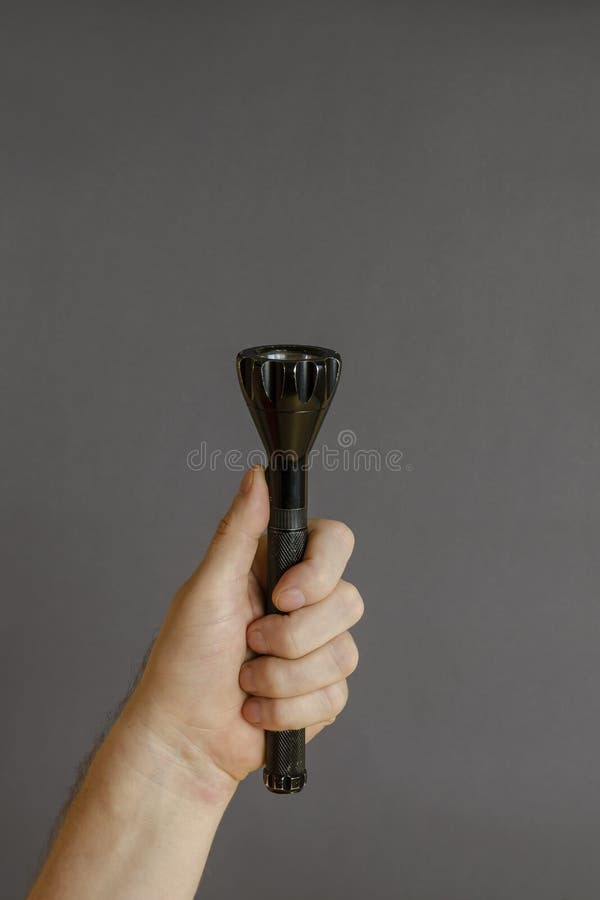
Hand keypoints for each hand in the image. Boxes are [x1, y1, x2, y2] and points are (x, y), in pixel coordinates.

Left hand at [129, 465, 363, 791]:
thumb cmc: (184, 661)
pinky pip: (335, 695)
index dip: (320, 570)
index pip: (335, 543)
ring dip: (284, 678)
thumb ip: (238, 532)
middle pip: (348, 600)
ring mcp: (316, 650)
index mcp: (278, 569)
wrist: (184, 737)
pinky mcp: (322, 693)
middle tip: (250, 643)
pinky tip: (257, 711)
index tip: (283, 595)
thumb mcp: (207, 589)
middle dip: (293, 636)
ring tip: (247, 681)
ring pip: (344, 653)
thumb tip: (257, 475)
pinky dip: (287, 709)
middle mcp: (303, 604)